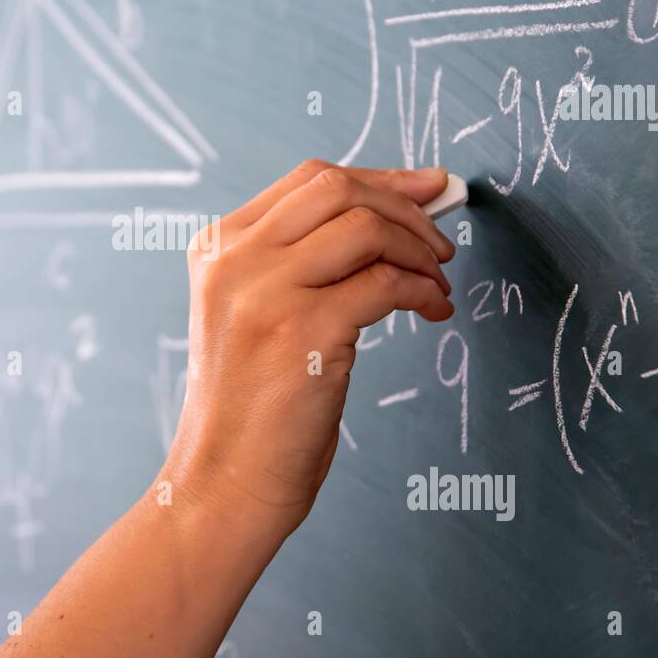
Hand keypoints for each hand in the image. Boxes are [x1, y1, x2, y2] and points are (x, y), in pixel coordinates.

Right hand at [161, 160, 456, 542]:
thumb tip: (396, 212)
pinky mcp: (302, 331)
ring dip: (418, 249)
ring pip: (365, 227)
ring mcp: (265, 292)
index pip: (309, 180)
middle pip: (338, 189)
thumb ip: (304, 262)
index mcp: (217, 247)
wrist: (224, 479)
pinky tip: (432, 310)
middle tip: (441, 243)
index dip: (380, 178)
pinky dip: (423, 290)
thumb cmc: (252, 404)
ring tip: (437, 283)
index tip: (428, 189)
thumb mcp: (256, 313)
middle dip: (405, 206)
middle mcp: (234, 259)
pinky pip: (385, 283)